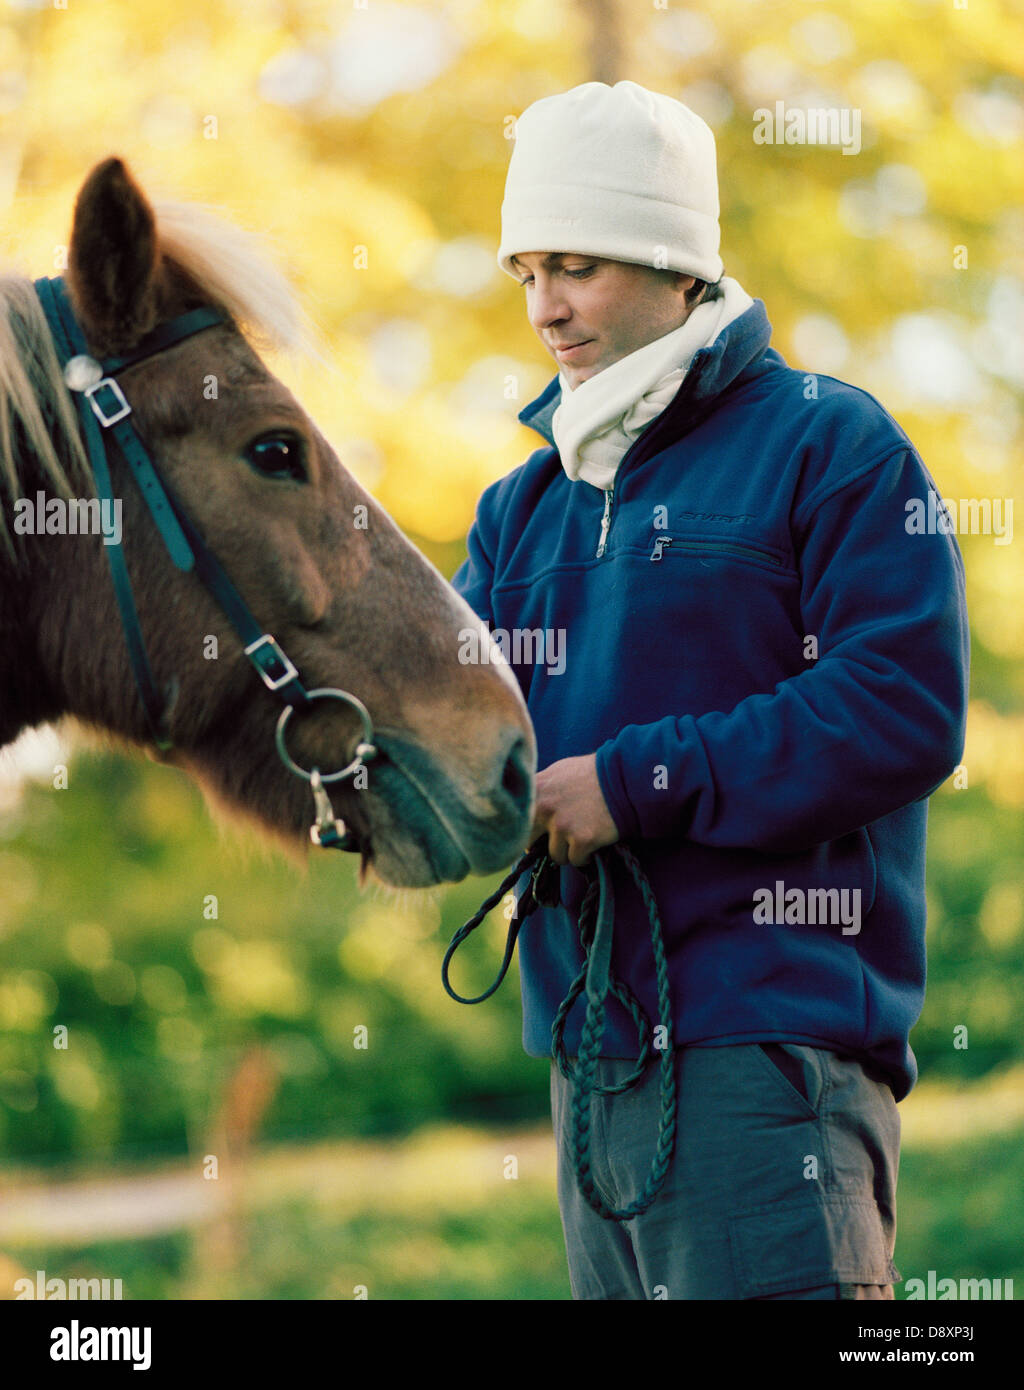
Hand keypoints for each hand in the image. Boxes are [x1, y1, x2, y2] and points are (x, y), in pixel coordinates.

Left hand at [528, 753, 618, 867]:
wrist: (626, 780)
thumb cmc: (594, 774)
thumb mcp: (560, 771)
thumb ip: (541, 789)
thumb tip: (528, 809)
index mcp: (536, 789)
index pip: (515, 819)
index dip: (522, 830)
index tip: (530, 835)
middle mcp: (544, 807)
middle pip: (528, 842)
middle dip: (541, 844)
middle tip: (556, 840)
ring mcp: (562, 825)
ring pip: (555, 855)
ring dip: (569, 850)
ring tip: (584, 834)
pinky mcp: (581, 840)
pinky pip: (576, 860)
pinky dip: (586, 856)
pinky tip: (595, 841)